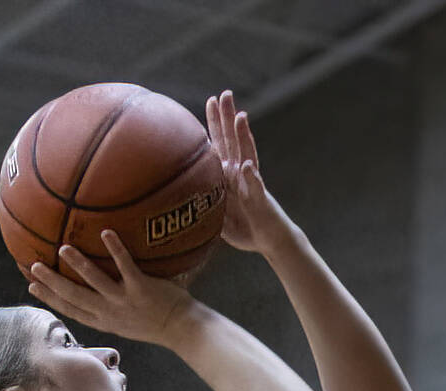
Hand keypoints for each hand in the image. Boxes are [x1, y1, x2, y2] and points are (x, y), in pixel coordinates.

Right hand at [28, 233, 194, 345]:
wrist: (181, 329)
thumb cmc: (154, 321)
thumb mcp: (125, 321)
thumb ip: (108, 306)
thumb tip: (95, 286)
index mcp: (103, 321)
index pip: (70, 309)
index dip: (49, 298)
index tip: (31, 285)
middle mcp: (110, 313)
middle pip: (75, 297)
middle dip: (52, 282)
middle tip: (34, 265)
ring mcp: (125, 302)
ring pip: (96, 282)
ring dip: (79, 265)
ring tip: (63, 248)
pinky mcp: (142, 289)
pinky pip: (127, 266)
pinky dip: (116, 250)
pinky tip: (106, 232)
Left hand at [205, 90, 284, 253]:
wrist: (270, 241)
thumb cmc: (244, 228)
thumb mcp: (216, 216)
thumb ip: (202, 204)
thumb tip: (175, 202)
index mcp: (228, 175)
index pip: (221, 145)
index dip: (215, 124)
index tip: (210, 101)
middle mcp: (240, 173)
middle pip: (233, 141)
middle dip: (228, 118)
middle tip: (224, 94)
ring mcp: (251, 184)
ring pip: (246, 155)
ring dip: (243, 136)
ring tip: (239, 116)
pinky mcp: (260, 200)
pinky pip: (255, 188)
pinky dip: (250, 178)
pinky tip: (246, 166)